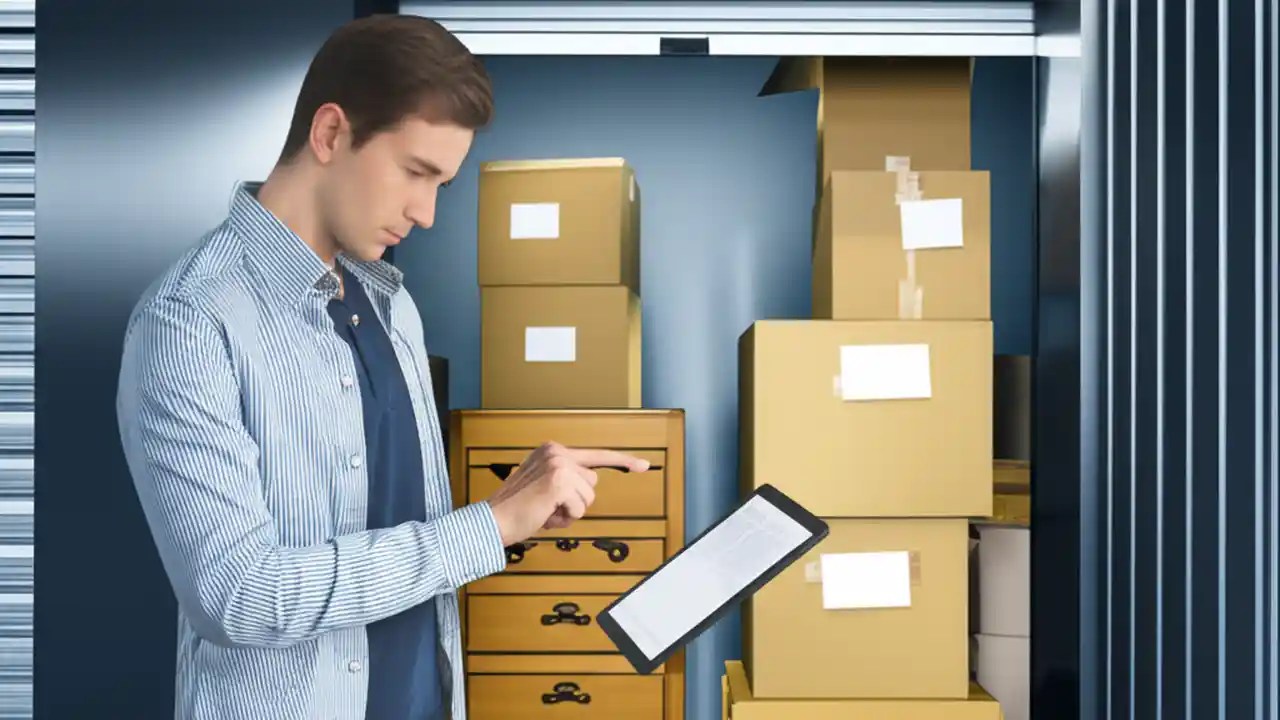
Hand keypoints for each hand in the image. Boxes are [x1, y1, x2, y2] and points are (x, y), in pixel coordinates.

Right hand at [485, 441, 650, 547]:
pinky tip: (544, 514)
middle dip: (576, 501)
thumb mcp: (542, 484)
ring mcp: (558, 465)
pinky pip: (579, 509)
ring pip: (588, 497)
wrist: (492, 521)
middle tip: (548, 506)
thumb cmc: (515, 509)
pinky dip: (564, 518)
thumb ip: (566, 479)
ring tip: (544, 510)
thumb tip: (592, 482)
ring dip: (569, 511)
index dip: (623, 461)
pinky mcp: (559, 481)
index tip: (643, 465)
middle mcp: (556, 452)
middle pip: (592, 483)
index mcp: (552, 450)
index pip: (595, 455)